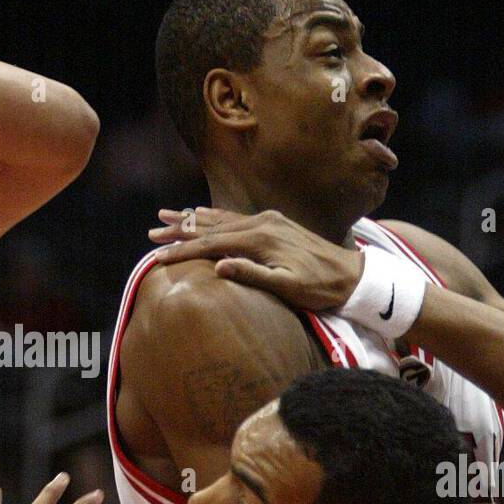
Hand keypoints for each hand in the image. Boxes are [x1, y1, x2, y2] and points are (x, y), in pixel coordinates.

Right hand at [149, 206, 364, 312]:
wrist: (352, 275)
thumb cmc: (320, 288)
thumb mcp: (288, 288)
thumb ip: (254, 275)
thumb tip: (220, 266)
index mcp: (260, 239)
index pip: (212, 244)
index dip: (183, 251)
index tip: (158, 258)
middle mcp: (261, 223)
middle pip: (211, 226)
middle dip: (180, 230)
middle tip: (152, 233)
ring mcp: (269, 220)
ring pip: (222, 218)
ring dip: (193, 219)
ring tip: (166, 217)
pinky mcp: (275, 222)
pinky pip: (236, 217)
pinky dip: (215, 216)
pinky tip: (203, 215)